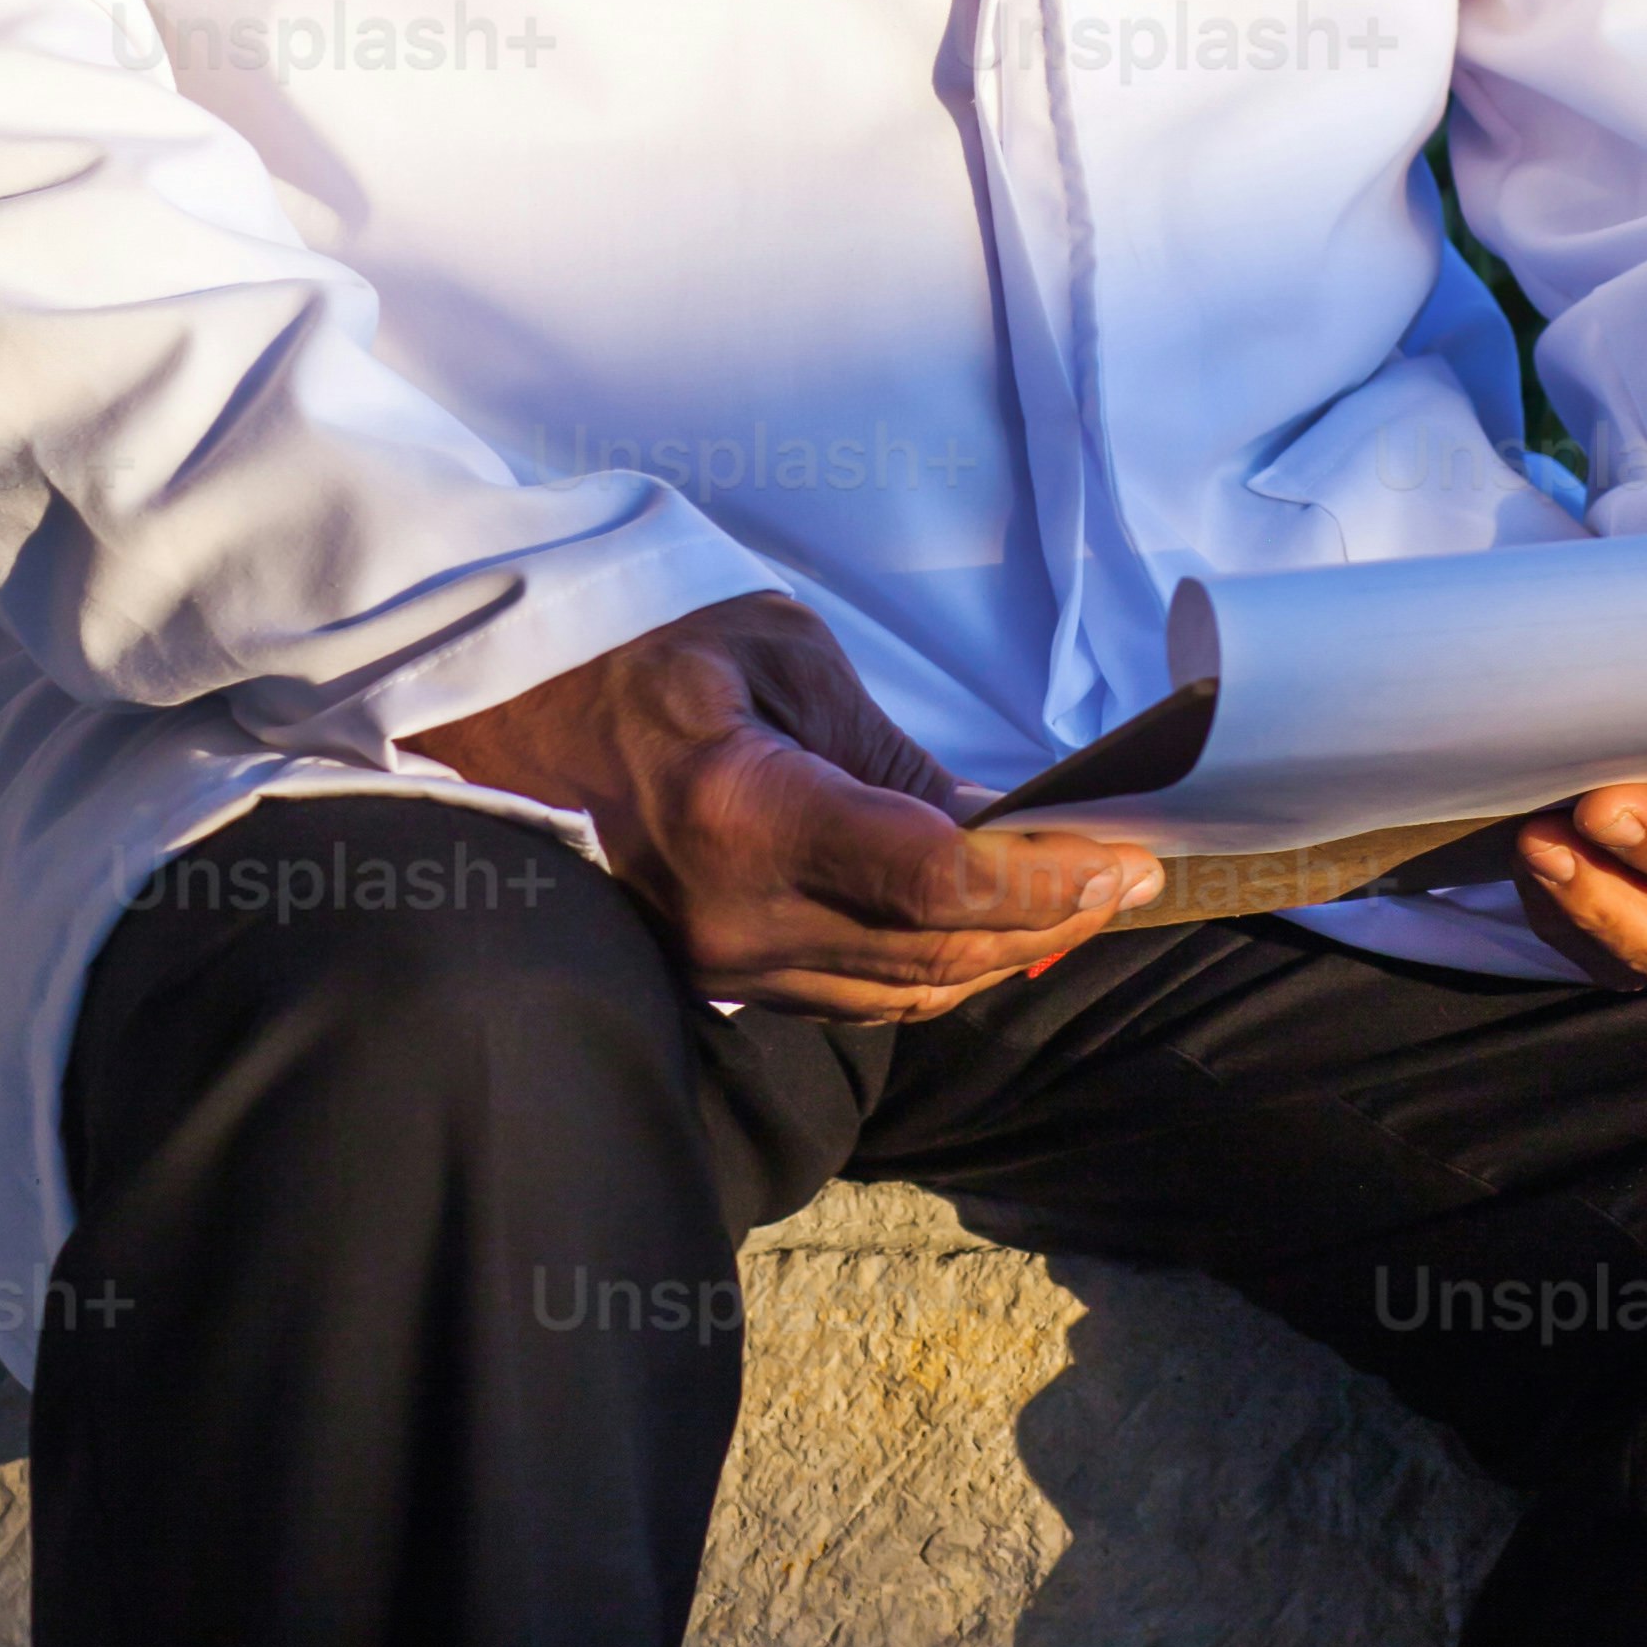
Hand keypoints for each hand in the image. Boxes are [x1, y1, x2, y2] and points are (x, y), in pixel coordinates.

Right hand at [405, 590, 1165, 1018]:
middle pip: (930, 955)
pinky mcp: (714, 979)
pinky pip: (853, 999)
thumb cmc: (649, 647)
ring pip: (900, 995)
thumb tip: (1001, 830)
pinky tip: (994, 929)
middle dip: (1049, 920)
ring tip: (1085, 902)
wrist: (514, 709)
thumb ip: (893, 758)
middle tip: (1132, 876)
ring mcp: (716, 964)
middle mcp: (729, 916)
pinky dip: (937, 970)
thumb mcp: (785, 656)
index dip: (1044, 883)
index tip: (1124, 857)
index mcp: (740, 811)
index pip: (931, 883)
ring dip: (1005, 954)